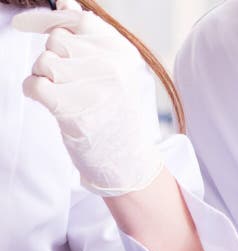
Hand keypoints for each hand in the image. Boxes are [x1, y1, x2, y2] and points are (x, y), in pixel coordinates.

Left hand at [13, 0, 162, 195]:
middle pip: (57, 41)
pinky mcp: (75, 110)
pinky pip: (35, 84)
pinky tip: (52, 104)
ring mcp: (96, 88)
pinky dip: (35, 93)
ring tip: (67, 96)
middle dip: (54, 58)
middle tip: (71, 83)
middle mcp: (113, 67)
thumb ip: (89, 37)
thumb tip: (65, 3)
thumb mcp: (112, 69)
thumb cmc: (114, 112)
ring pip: (44, 62)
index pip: (78, 19)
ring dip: (44, 77)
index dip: (47, 19)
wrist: (126, 159)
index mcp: (124, 53)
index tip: (23, 24)